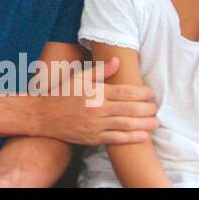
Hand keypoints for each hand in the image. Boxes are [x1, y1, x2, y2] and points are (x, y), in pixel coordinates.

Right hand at [35, 55, 158, 145]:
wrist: (42, 115)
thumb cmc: (61, 93)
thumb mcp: (78, 77)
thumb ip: (100, 70)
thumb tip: (117, 60)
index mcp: (96, 92)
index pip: (127, 91)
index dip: (143, 93)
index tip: (150, 93)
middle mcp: (98, 108)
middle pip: (131, 109)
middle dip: (148, 109)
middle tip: (156, 108)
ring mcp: (96, 125)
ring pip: (127, 125)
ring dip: (145, 124)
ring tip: (155, 122)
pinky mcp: (93, 138)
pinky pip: (117, 139)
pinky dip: (132, 138)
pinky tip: (143, 136)